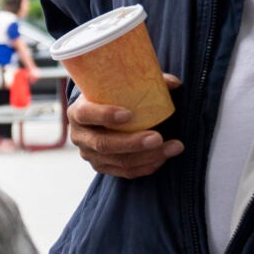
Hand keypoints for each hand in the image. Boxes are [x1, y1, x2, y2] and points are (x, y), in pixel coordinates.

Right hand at [68, 74, 182, 178]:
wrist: (97, 116)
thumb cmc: (109, 97)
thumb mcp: (118, 86)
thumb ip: (144, 82)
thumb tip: (175, 84)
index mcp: (78, 112)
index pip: (86, 114)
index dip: (104, 115)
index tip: (129, 114)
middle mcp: (80, 136)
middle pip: (104, 144)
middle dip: (133, 143)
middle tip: (158, 137)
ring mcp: (89, 154)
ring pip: (119, 160)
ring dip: (148, 156)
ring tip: (173, 147)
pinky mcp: (102, 167)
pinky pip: (125, 172)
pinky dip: (146, 167)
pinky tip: (163, 158)